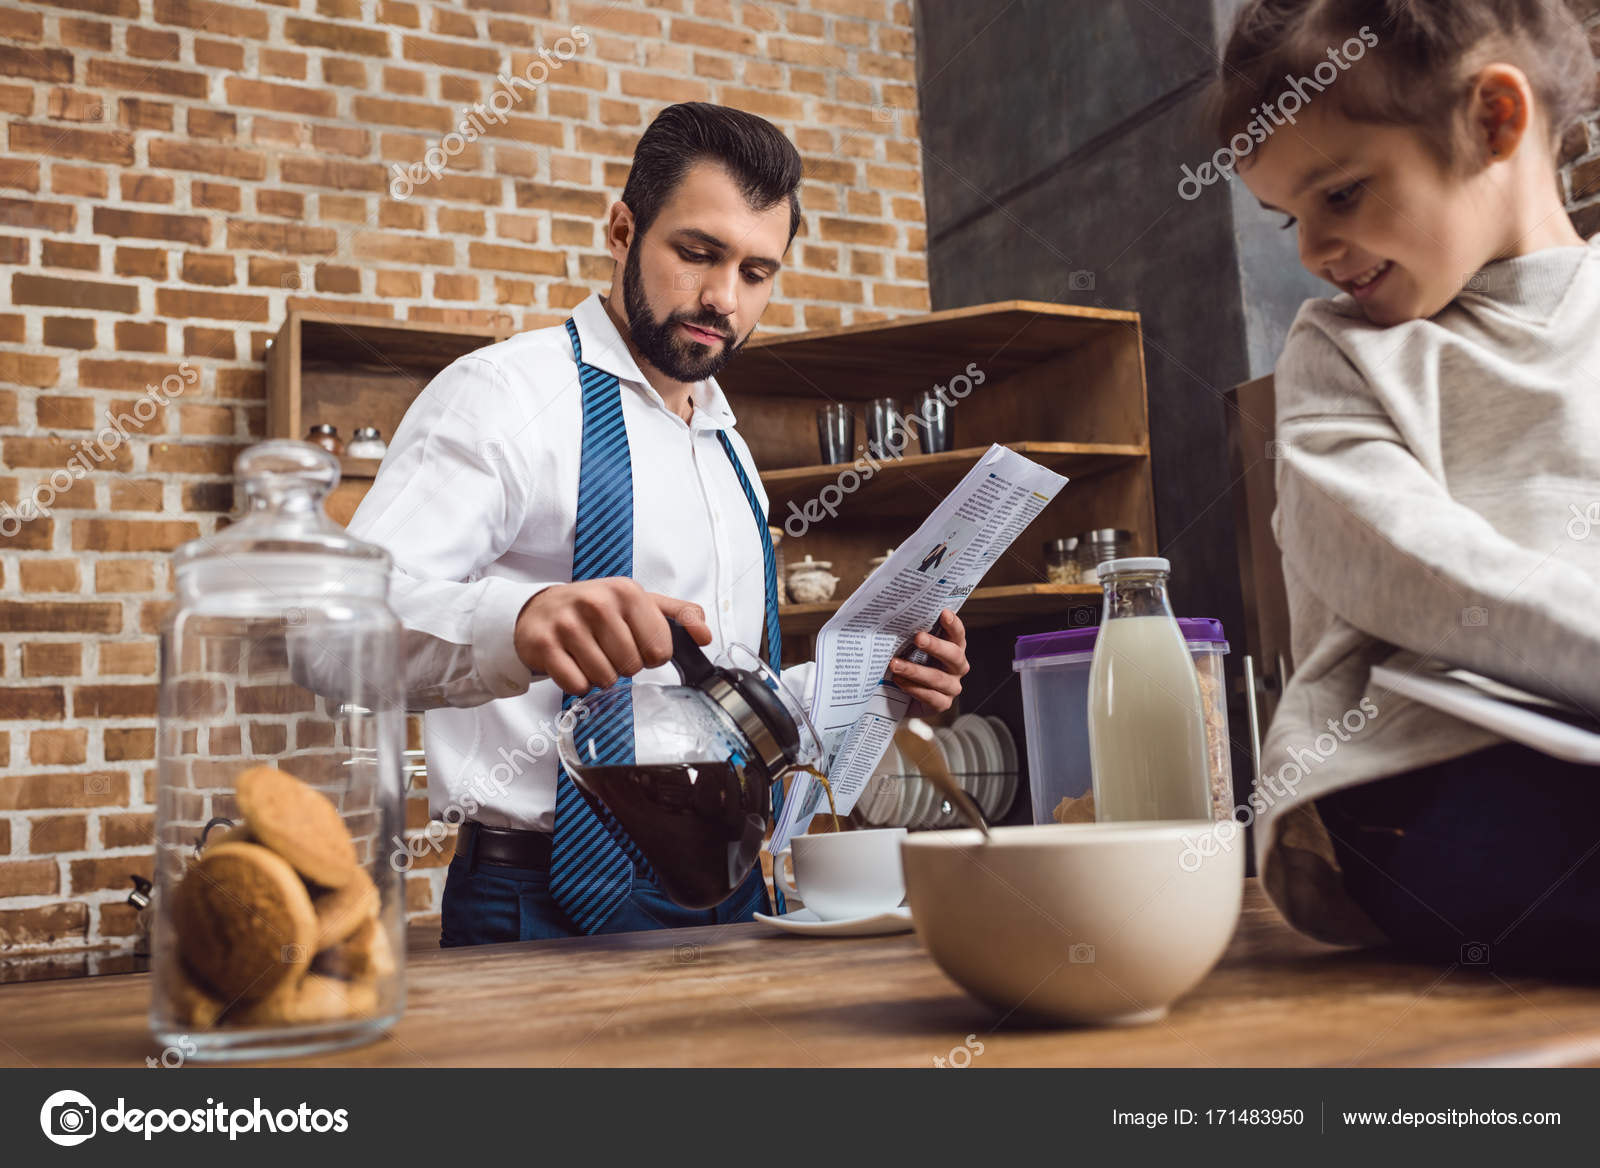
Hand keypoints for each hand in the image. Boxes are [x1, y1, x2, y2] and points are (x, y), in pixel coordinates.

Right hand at [513, 578, 712, 694]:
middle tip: (608, 649)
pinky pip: (576, 685)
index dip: (651, 655)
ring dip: (600, 676)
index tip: (636, 644)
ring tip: (589, 655)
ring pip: (604, 679)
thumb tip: (705, 636)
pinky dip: (577, 682)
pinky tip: (572, 663)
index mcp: (627, 592)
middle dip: (623, 666)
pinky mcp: (544, 644)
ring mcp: (568, 623)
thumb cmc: (595, 609)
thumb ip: (679, 615)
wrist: (540, 609)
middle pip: (632, 666)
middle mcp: (597, 603)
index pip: (661, 649)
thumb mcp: (639, 603)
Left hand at [888, 608, 968, 712]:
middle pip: (953, 655)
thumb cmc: (911, 664)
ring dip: (915, 670)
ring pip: (938, 678)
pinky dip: (913, 688)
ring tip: (895, 664)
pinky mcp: (942, 704)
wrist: (904, 697)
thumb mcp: (912, 648)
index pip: (957, 634)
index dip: (953, 624)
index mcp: (954, 648)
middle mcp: (957, 667)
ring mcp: (952, 687)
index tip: (944, 613)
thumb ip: (912, 635)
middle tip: (918, 637)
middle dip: (935, 645)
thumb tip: (897, 618)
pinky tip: (899, 681)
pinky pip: (930, 696)